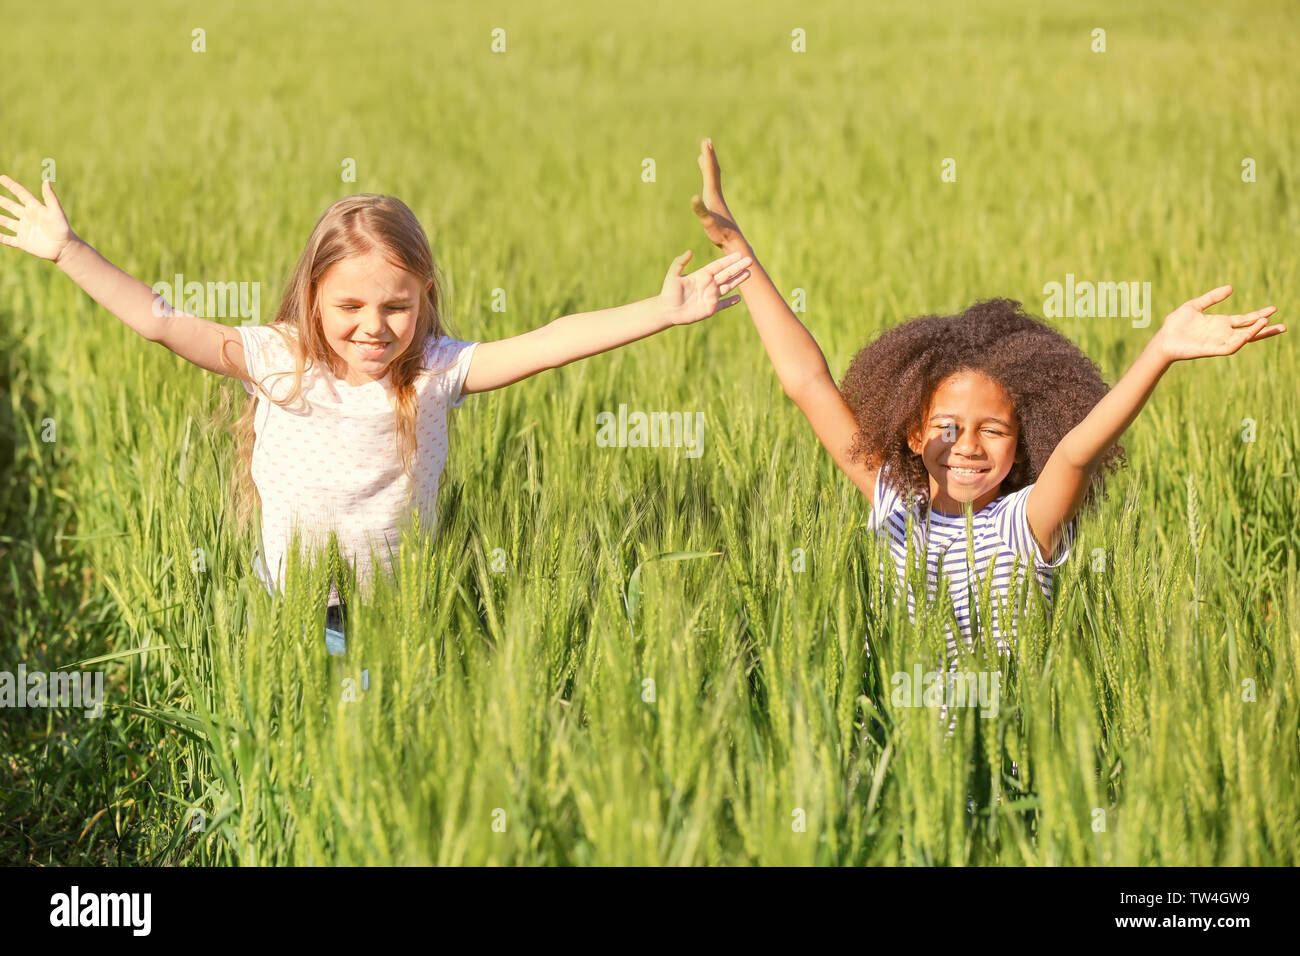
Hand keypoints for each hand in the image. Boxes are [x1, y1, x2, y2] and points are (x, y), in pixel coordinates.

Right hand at [0, 175, 74, 261]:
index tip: (1, 177)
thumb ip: (50, 196)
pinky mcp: (22, 242)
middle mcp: (27, 217)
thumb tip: (46, 180)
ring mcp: (24, 230)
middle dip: (0, 200)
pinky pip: (7, 239)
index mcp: (35, 208)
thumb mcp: (56, 211)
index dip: (11, 185)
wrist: (64, 248)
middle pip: (10, 206)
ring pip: (5, 221)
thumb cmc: (62, 228)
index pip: (20, 194)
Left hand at [660, 249, 751, 325]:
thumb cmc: (668, 292)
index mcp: (702, 275)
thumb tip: (690, 251)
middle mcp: (708, 285)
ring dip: (738, 280)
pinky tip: (739, 298)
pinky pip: (724, 304)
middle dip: (738, 267)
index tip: (739, 254)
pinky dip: (731, 301)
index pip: (719, 266)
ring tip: (749, 273)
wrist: (667, 311)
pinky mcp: (711, 309)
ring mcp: (711, 297)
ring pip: (728, 286)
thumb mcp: (673, 275)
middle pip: (727, 274)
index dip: (729, 260)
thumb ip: (680, 262)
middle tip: (750, 260)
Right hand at [691, 138, 746, 249]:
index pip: (711, 172)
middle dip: (710, 156)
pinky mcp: (716, 206)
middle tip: (707, 141)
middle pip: (714, 171)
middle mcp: (716, 194)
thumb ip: (701, 210)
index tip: (707, 141)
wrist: (734, 242)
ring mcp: (717, 200)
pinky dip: (708, 179)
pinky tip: (706, 182)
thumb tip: (693, 197)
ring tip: (704, 156)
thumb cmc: (721, 234)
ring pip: (713, 178)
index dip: (708, 156)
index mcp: (713, 195)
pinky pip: (711, 187)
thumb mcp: (709, 223)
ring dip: (709, 166)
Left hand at [1155, 285, 1284, 362]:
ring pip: (1244, 339)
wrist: (1163, 339)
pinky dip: (1242, 340)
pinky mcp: (1213, 350)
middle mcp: (1223, 333)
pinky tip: (1249, 332)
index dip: (1259, 314)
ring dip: (1256, 332)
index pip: (1245, 320)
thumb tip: (1231, 287)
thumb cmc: (1175, 324)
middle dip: (1266, 329)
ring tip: (1267, 322)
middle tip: (1284, 326)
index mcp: (1221, 323)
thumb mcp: (1195, 305)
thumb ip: (1212, 297)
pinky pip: (1232, 346)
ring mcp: (1219, 342)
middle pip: (1250, 332)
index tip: (1273, 309)